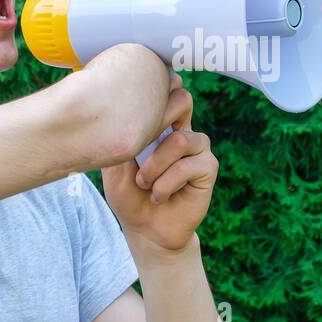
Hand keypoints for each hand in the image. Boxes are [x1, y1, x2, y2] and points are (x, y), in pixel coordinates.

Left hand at [100, 72, 217, 254]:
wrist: (146, 231)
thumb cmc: (128, 197)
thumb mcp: (114, 165)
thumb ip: (120, 137)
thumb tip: (120, 112)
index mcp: (160, 124)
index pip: (166, 90)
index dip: (156, 89)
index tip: (135, 109)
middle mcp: (181, 130)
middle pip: (182, 100)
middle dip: (156, 121)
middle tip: (138, 148)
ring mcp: (197, 148)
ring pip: (180, 139)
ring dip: (155, 166)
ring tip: (143, 184)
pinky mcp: (208, 168)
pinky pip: (189, 165)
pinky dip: (167, 183)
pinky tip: (158, 196)